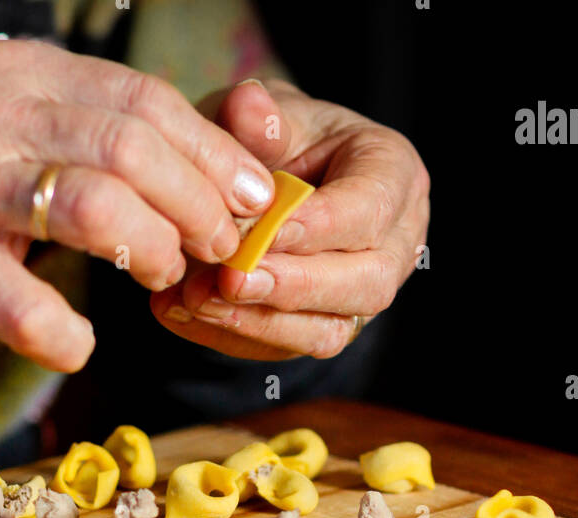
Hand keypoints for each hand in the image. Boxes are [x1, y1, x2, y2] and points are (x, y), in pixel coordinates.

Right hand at [0, 40, 275, 370]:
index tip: (255, 200)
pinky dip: (67, 334)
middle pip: (133, 146)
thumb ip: (97, 145)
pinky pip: (28, 304)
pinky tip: (78, 342)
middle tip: (220, 249)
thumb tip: (217, 181)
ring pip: (96, 206)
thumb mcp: (18, 143)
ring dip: (153, 252)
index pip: (143, 99)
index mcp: (20, 76)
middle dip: (198, 205)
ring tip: (163, 279)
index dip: (213, 154)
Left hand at [149, 79, 429, 359]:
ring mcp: (362, 296)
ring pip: (329, 330)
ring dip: (260, 322)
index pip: (367, 211)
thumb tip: (247, 109)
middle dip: (294, 287)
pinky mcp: (324, 328)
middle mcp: (394, 244)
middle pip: (365, 284)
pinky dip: (233, 335)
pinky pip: (287, 348)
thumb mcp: (268, 113)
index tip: (258, 233)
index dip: (315, 228)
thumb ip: (261, 116)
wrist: (266, 179)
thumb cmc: (276, 139)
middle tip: (230, 281)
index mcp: (394, 177)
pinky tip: (183, 313)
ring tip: (196, 299)